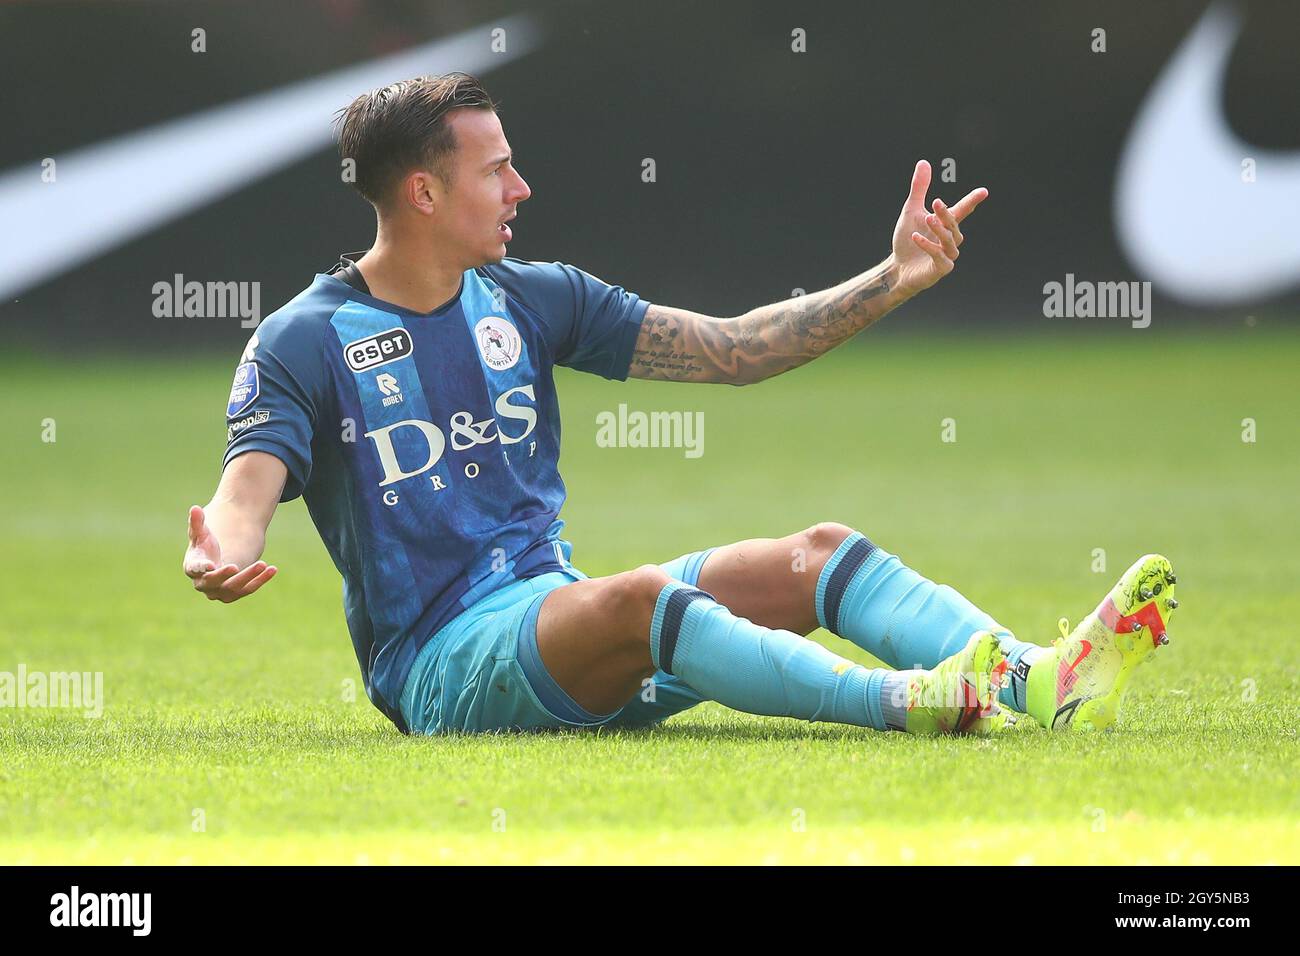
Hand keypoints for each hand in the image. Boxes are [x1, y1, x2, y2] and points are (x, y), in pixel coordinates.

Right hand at [183, 505, 276, 602]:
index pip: (195, 569)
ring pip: (234, 588)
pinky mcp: (236, 593)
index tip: (210, 565)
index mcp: (192, 568)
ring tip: (263, 564)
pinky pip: (249, 589)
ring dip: (249, 576)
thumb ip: (197, 522)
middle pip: (214, 582)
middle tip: (236, 566)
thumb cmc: (205, 545)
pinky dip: (261, 580)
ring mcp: (220, 591)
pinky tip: (272, 569)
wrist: (216, 559)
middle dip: (225, 575)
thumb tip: (194, 508)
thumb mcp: (201, 532)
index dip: (201, 568)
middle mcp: (204, 584)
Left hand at [890, 159, 987, 296]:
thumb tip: (923, 162)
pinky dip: (929, 247)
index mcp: (945, 225)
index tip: (984, 191)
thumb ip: (919, 188)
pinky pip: (939, 257)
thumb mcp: (911, 210)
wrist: (897, 267)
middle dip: (947, 214)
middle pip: (955, 226)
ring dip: (940, 230)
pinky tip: (916, 237)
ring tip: (928, 219)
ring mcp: (947, 256)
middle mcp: (950, 240)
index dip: (972, 201)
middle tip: (936, 202)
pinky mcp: (939, 270)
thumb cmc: (907, 239)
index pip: (962, 211)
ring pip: (950, 242)